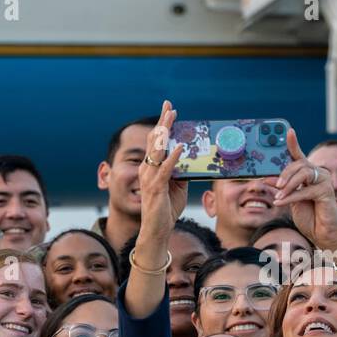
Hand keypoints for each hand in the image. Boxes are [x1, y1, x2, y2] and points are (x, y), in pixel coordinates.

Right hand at [135, 100, 188, 244]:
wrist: (157, 230)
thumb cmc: (166, 208)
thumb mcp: (177, 187)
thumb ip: (181, 172)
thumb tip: (189, 160)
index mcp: (151, 167)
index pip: (156, 141)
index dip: (163, 124)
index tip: (170, 109)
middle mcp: (147, 169)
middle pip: (155, 140)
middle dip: (163, 122)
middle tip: (170, 106)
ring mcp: (150, 178)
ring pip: (157, 150)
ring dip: (166, 133)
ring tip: (172, 118)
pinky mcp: (156, 188)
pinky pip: (165, 170)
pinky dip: (172, 158)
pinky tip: (179, 148)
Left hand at [271, 128, 336, 251]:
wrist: (322, 233)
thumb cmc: (308, 215)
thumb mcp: (289, 199)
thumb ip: (280, 188)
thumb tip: (264, 178)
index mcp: (308, 174)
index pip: (299, 155)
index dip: (293, 143)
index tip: (288, 131)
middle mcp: (318, 174)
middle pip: (299, 164)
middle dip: (284, 173)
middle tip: (274, 184)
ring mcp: (324, 182)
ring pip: (303, 174)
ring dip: (288, 185)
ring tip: (277, 195)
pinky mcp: (326, 193)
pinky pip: (305, 191)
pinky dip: (291, 196)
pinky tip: (280, 202)